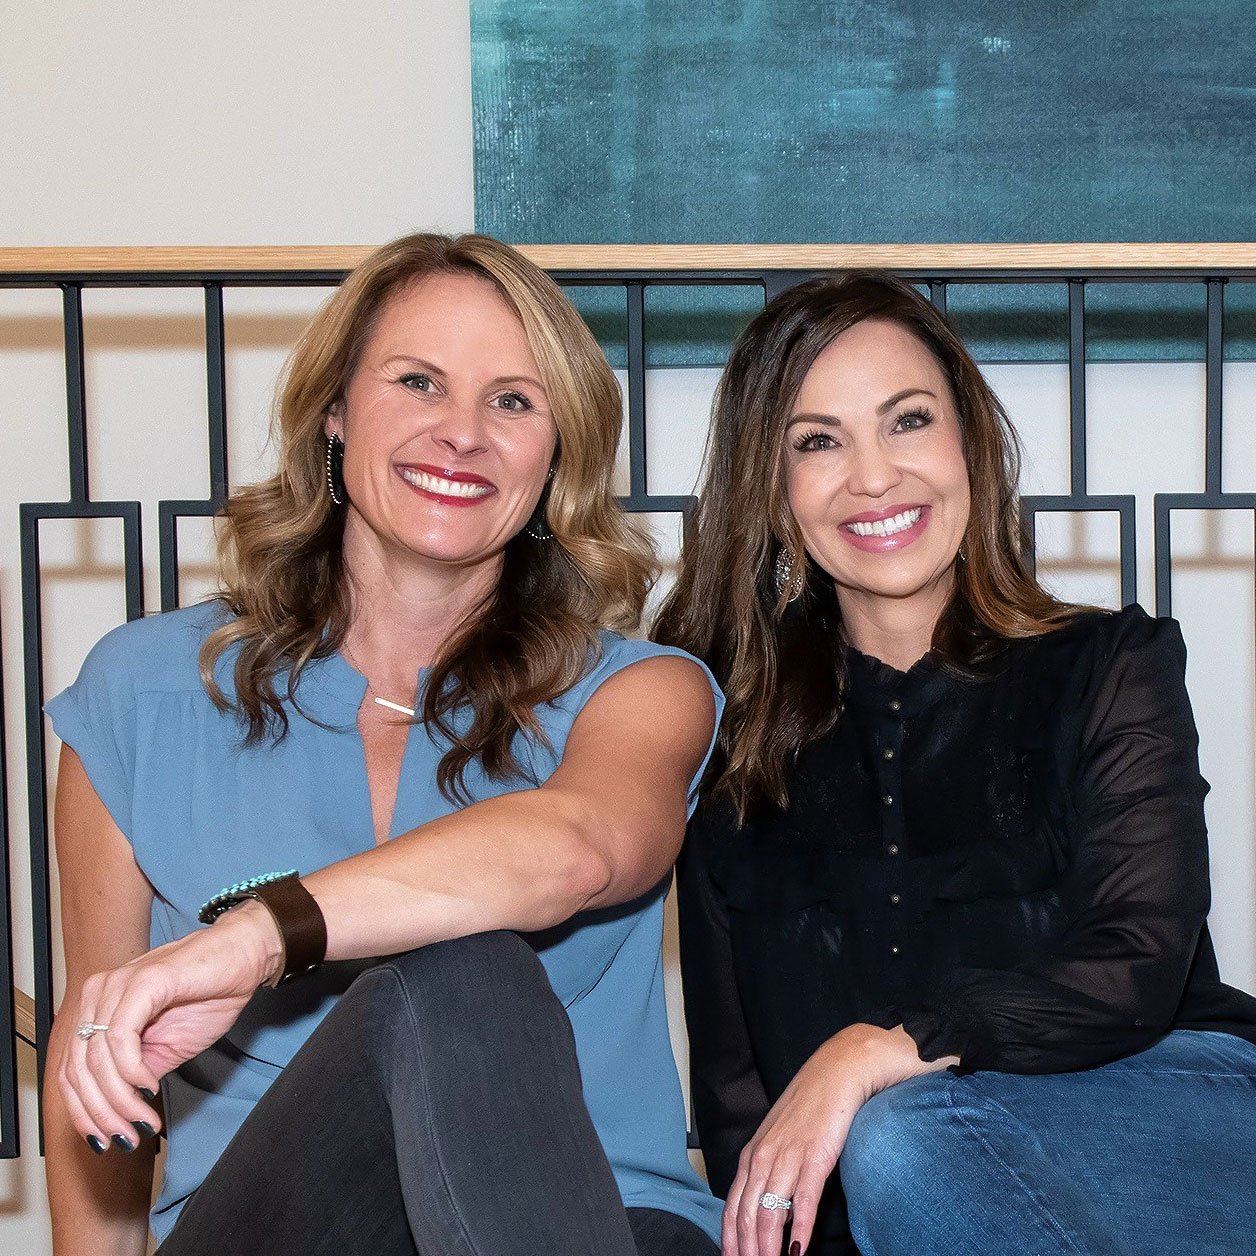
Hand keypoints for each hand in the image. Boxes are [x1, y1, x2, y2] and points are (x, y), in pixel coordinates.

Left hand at [57, 903, 281, 1149]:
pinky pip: (120, 1038)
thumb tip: (113, 1114)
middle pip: (78, 1070)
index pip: (70, 1070)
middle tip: (128, 1138)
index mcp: (98, 1007)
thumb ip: (133, 1073)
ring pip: (96, 1060)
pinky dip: (131, 1071)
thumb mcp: (165, 1048)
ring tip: (144, 1120)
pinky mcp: (144, 981)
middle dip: (101, 1114)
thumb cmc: (210, 995)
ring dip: (118, 1101)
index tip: (107, 1141)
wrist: (246, 956)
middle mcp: (98, 993)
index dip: (83, 1113)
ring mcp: (119, 984)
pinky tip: (149, 1086)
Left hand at [723, 1024, 947, 1255]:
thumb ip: (772, 1165)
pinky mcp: (816, 1156)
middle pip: (746, 1215)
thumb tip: (769, 1201)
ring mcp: (789, 1156)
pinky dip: (798, 1230)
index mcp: (754, 1151)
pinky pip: (803, 1200)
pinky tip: (798, 1251)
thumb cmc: (813, 1103)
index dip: (730, 1237)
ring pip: (768, 1214)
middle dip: (746, 1250)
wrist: (841, 1067)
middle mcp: (764, 1155)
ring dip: (767, 1249)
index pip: (733, 1204)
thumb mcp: (782, 1134)